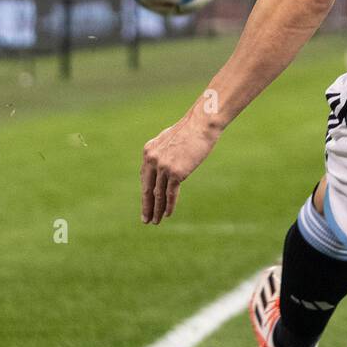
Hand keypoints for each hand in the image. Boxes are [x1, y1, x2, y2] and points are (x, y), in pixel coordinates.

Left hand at [140, 110, 220, 224]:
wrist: (202, 125)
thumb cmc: (190, 131)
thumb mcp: (169, 140)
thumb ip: (162, 152)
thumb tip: (161, 165)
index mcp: (148, 151)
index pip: (144, 178)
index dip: (145, 193)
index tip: (145, 204)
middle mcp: (152, 159)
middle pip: (147, 188)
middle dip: (147, 206)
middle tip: (145, 220)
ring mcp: (163, 166)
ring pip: (158, 194)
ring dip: (157, 209)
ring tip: (155, 221)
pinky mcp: (176, 172)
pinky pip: (170, 193)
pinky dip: (169, 205)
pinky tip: (167, 214)